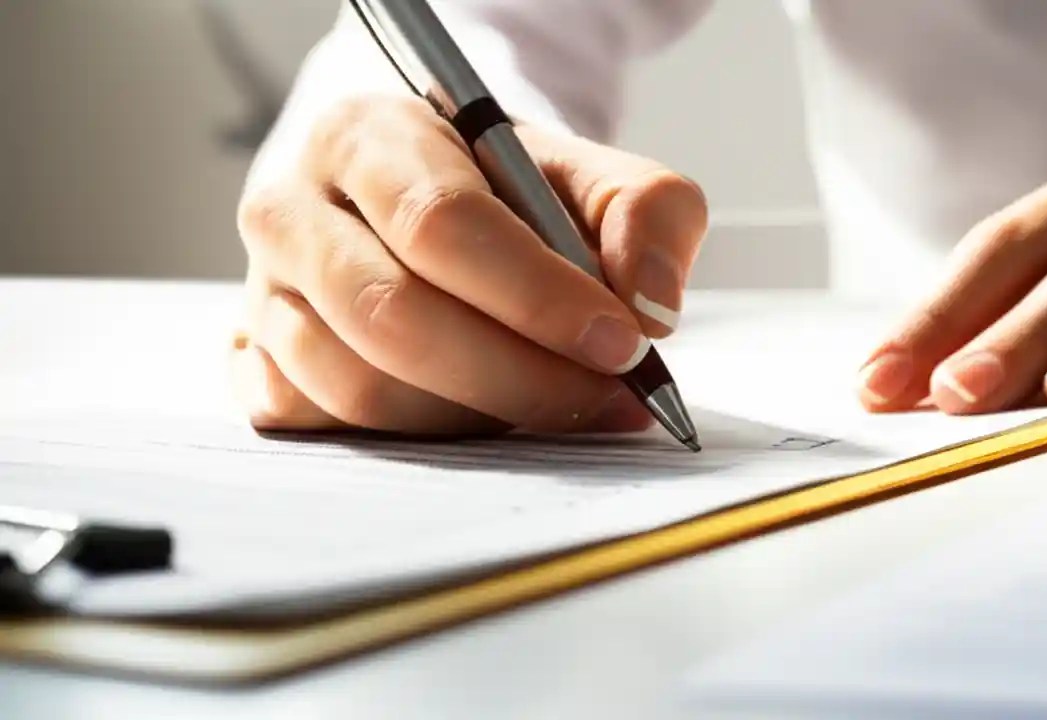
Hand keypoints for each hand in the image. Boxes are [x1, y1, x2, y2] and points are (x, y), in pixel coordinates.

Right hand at [232, 95, 705, 435]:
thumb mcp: (588, 175)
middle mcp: (292, 211)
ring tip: (550, 401)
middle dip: (517, 374)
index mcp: (367, 137)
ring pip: (358, 386)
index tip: (620, 344)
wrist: (425, 204)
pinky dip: (415, 437)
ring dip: (473, 413)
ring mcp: (263, 296)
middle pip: (393, 314)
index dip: (536, 296)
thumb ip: (645, 216)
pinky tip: (476, 412)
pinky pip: (329, 427)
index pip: (442, 223)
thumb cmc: (503, 193)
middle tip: (604, 396)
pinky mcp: (257, 365)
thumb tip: (650, 308)